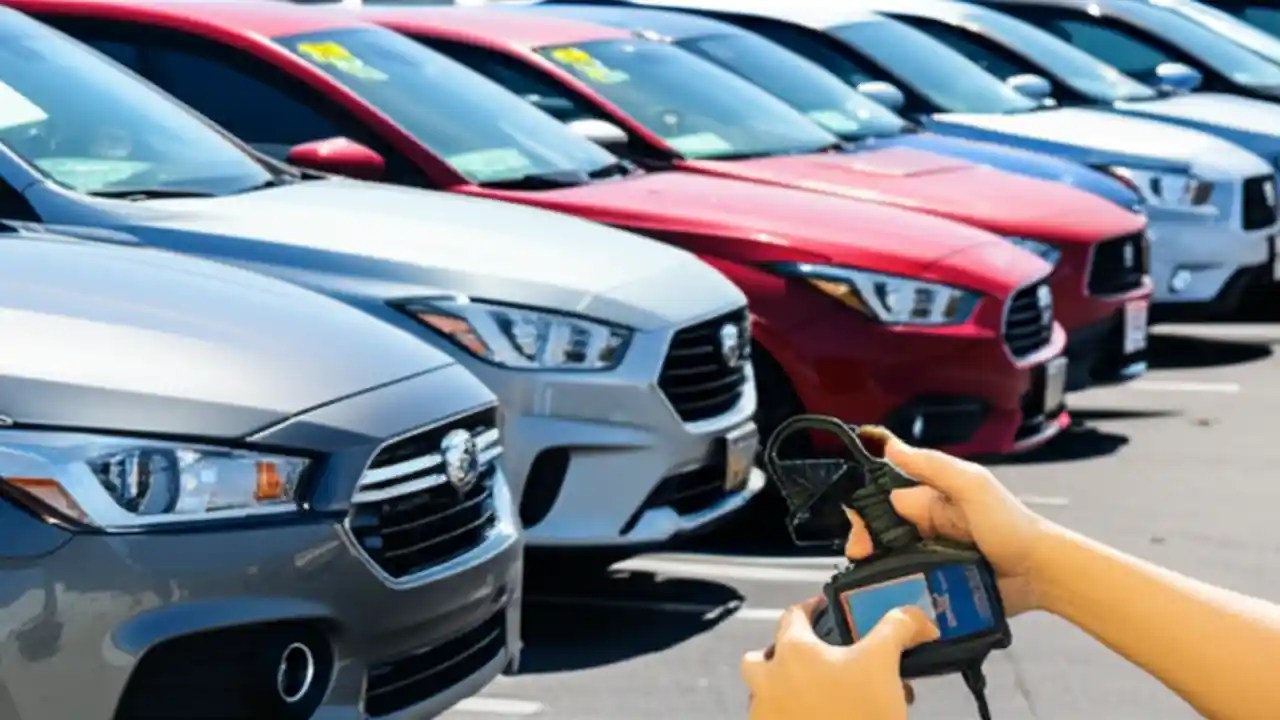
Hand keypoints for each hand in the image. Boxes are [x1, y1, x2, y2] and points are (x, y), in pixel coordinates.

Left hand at [742, 597, 937, 719]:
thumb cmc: (856, 712)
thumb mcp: (883, 663)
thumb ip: (899, 628)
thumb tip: (919, 619)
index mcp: (792, 650)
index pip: (793, 615)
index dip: (811, 608)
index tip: (825, 608)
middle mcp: (767, 679)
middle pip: (762, 657)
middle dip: (781, 656)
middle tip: (813, 663)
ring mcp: (764, 714)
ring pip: (762, 694)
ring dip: (782, 691)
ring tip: (819, 699)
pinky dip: (789, 717)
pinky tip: (818, 719)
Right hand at [845, 427, 1052, 615]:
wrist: (1041, 573)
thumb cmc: (1011, 525)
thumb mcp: (972, 486)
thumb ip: (933, 466)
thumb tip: (890, 446)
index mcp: (929, 500)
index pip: (884, 502)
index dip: (864, 515)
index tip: (857, 534)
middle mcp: (925, 528)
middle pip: (880, 535)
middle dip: (865, 546)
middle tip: (860, 561)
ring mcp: (930, 559)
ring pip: (889, 563)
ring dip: (877, 572)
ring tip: (870, 585)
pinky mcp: (938, 586)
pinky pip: (907, 587)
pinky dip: (895, 592)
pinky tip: (887, 599)